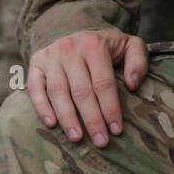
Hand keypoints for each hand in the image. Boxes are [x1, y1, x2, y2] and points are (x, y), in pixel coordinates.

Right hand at [26, 29, 147, 146]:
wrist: (78, 32)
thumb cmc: (108, 47)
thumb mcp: (130, 45)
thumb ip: (138, 61)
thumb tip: (132, 84)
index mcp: (94, 45)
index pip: (103, 83)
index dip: (110, 108)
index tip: (116, 130)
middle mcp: (70, 48)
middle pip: (82, 91)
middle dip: (92, 120)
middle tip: (101, 141)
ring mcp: (51, 56)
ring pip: (58, 92)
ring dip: (67, 118)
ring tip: (77, 138)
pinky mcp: (36, 62)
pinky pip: (35, 87)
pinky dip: (41, 106)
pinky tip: (51, 124)